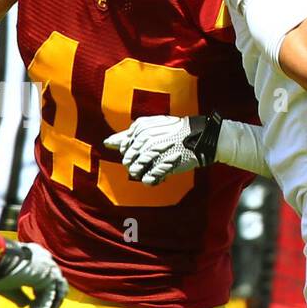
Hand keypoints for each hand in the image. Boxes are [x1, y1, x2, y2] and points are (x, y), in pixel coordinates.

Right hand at [0, 238, 66, 307]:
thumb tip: (25, 305)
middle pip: (54, 289)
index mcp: (34, 259)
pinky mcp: (48, 275)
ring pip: (56, 294)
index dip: (40, 301)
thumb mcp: (6, 286)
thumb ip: (19, 295)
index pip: (46, 283)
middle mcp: (44, 261)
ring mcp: (48, 267)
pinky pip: (50, 298)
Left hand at [104, 114, 220, 185]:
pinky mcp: (162, 166)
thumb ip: (127, 135)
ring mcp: (152, 154)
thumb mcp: (151, 127)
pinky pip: (148, 179)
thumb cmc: (175, 132)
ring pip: (134, 171)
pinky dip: (154, 179)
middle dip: (138, 164)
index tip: (149, 150)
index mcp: (139, 129)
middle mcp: (143, 140)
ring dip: (145, 172)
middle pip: (127, 161)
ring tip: (157, 168)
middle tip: (155, 160)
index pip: (124, 148)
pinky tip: (161, 174)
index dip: (135, 153)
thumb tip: (107, 142)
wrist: (199, 138)